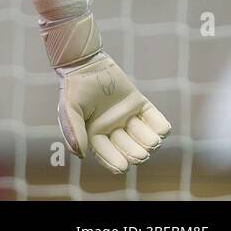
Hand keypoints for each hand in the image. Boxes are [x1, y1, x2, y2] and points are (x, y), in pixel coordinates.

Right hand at [56, 52, 172, 173]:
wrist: (85, 63)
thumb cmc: (74, 87)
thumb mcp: (69, 110)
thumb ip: (73, 131)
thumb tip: (81, 156)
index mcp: (95, 133)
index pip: (107, 154)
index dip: (115, 162)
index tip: (123, 167)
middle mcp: (113, 128)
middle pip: (129, 149)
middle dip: (135, 153)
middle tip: (141, 154)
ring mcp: (127, 117)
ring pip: (144, 138)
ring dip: (149, 142)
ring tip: (152, 141)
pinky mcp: (139, 105)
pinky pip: (156, 121)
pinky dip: (162, 128)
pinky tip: (161, 130)